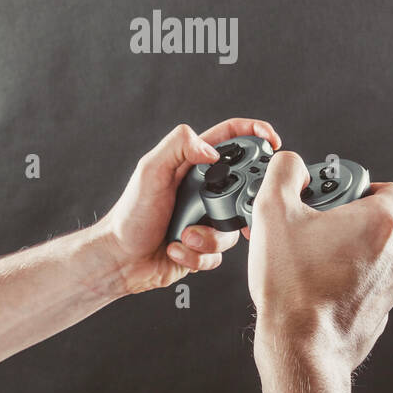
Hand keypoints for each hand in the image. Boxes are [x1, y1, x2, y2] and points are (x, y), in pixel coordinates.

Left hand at [95, 119, 281, 293]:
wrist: (120, 260)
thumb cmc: (130, 215)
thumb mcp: (150, 171)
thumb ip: (179, 147)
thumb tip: (212, 150)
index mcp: (192, 164)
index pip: (230, 137)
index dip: (255, 132)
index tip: (272, 140)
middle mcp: (204, 190)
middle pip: (244, 187)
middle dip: (239, 204)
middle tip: (223, 211)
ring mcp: (207, 218)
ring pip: (234, 228)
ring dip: (209, 237)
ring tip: (184, 236)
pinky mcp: (206, 246)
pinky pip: (220, 254)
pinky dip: (198, 255)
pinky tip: (177, 250)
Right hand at [247, 151, 392, 371]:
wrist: (301, 348)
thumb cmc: (291, 283)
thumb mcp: (272, 210)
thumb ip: (284, 172)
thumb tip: (292, 164)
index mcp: (378, 223)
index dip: (368, 188)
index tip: (342, 196)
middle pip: (377, 227)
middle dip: (344, 226)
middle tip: (309, 231)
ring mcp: (389, 289)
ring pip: (370, 261)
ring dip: (343, 258)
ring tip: (305, 265)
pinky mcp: (377, 316)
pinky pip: (363, 291)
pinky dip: (343, 287)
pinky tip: (312, 292)